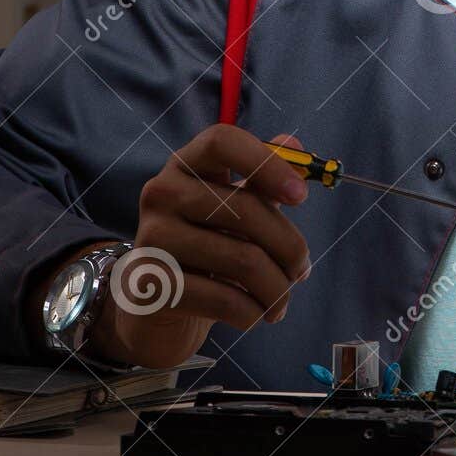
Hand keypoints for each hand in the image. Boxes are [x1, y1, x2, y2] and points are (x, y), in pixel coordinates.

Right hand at [85, 125, 312, 369]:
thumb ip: (262, 177)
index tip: (301, 196)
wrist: (154, 302)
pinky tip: (257, 314)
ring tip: (282, 300)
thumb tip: (295, 144)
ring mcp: (153, 237)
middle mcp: (162, 192)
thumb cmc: (205, 244)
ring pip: (244, 261)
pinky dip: (253, 312)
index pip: (223, 141)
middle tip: (303, 270)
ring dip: (277, 288)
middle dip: (290, 247)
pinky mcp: (152, 284)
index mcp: (186, 164)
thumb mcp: (233, 206)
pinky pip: (224, 299)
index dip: (267, 163)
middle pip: (246, 210)